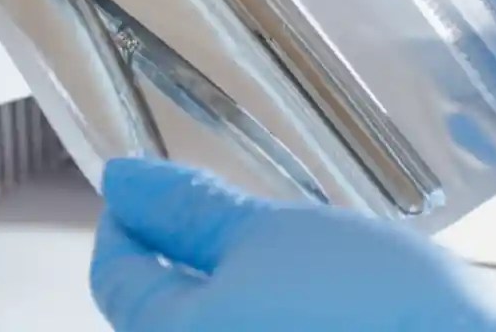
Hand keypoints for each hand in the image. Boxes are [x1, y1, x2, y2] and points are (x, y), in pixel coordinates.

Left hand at [90, 158, 495, 331]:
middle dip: (188, 253)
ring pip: (217, 325)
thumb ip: (193, 210)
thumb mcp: (278, 235)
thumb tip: (122, 178)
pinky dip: (274, 314)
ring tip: (294, 254)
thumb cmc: (379, 311)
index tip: (146, 180)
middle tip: (234, 209)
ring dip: (236, 285)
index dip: (127, 216)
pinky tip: (324, 300)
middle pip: (162, 309)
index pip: (116, 275)